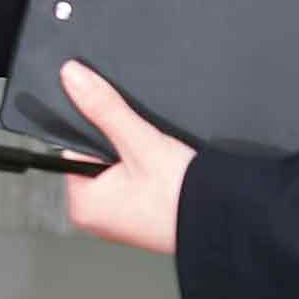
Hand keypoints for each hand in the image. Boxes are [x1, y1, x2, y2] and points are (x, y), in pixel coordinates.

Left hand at [57, 60, 193, 255]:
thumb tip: (73, 76)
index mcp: (82, 205)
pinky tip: (164, 175)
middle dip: (121, 146)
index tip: (122, 132)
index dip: (100, 133)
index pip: (75, 148)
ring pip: (120, 168)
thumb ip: (104, 107)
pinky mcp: (140, 218)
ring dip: (138, 158)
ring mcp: (119, 220)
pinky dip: (148, 173)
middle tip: (146, 151)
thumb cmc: (181, 197)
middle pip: (98, 157)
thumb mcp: (140, 141)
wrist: (225, 222)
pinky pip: (135, 183)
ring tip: (158, 164)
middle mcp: (96, 217)